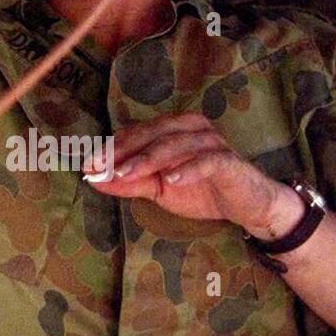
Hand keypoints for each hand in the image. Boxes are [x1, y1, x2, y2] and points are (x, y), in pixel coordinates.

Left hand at [84, 113, 292, 232]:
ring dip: (148, 159)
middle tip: (100, 165)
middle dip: (123, 150)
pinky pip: (207, 161)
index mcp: (172, 128)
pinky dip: (187, 169)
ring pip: (175, 144)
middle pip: (152, 133)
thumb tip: (93, 179)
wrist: (247, 207)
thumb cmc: (201, 191)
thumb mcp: (158, 189)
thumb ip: (128, 182)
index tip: (88, 164)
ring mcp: (211, 141)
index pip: (136, 134)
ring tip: (126, 174)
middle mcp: (190, 128)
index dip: (111, 148)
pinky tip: (170, 180)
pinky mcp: (229, 160)